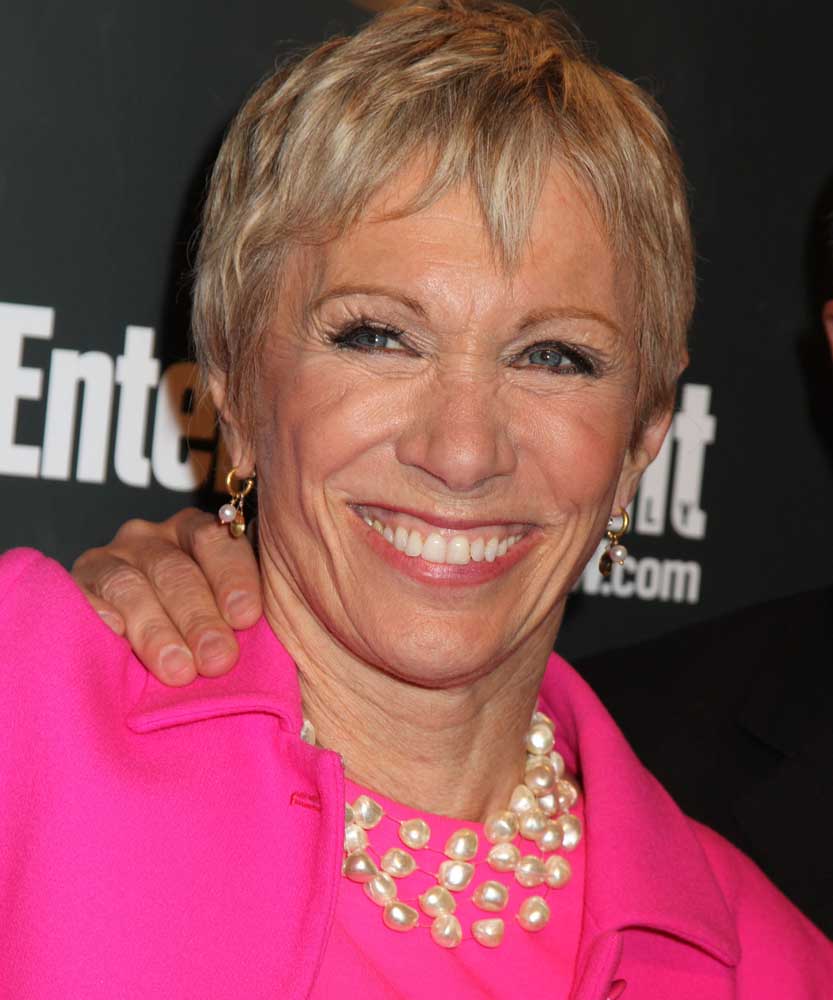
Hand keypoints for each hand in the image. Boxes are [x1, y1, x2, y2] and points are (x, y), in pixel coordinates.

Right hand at [72, 509, 261, 685]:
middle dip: (200, 617)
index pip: (217, 541)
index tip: (246, 617)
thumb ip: (247, 621)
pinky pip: (84, 602)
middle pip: (175, 569)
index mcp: (196, 536)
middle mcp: (150, 540)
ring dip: (156, 630)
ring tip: (177, 669)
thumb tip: (278, 641)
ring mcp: (108, 562)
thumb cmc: (199, 640)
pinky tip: (118, 645)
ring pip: (131, 586)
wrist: (130, 660)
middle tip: (217, 659)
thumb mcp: (228, 621)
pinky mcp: (72, 590)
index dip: (233, 576)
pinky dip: (102, 621)